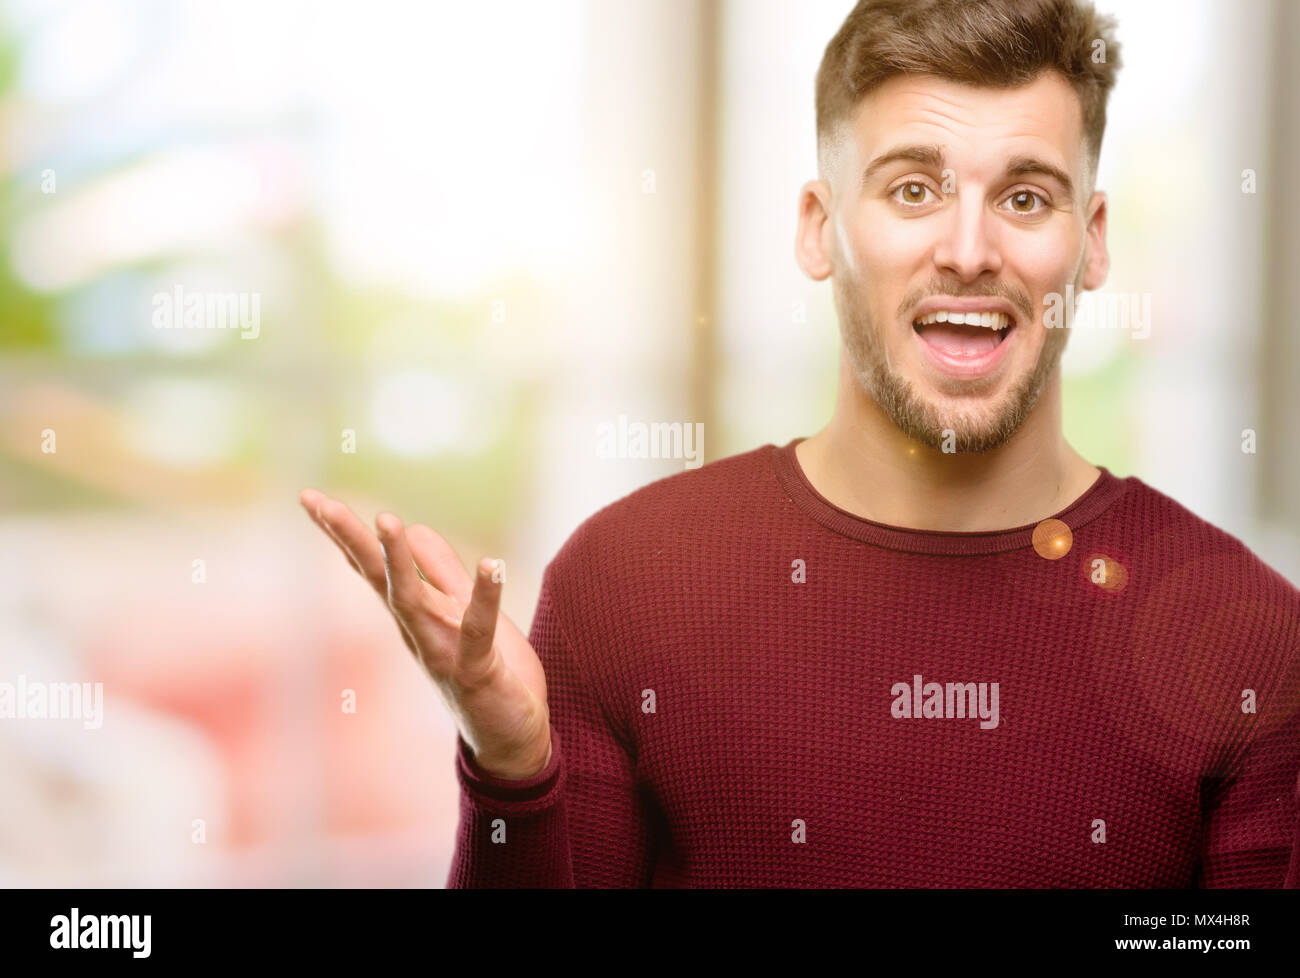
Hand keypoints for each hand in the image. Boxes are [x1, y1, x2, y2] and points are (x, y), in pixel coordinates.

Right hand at [299, 488, 551, 778]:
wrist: (510, 737)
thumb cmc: (485, 672)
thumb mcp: (462, 611)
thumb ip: (441, 573)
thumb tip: (414, 529)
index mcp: (413, 613)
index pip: (370, 566)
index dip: (342, 532)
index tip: (310, 498)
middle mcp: (417, 630)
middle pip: (375, 577)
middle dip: (349, 538)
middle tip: (319, 502)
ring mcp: (442, 652)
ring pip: (411, 602)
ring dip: (399, 562)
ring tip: (389, 520)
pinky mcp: (476, 671)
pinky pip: (478, 630)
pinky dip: (485, 597)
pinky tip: (492, 563)